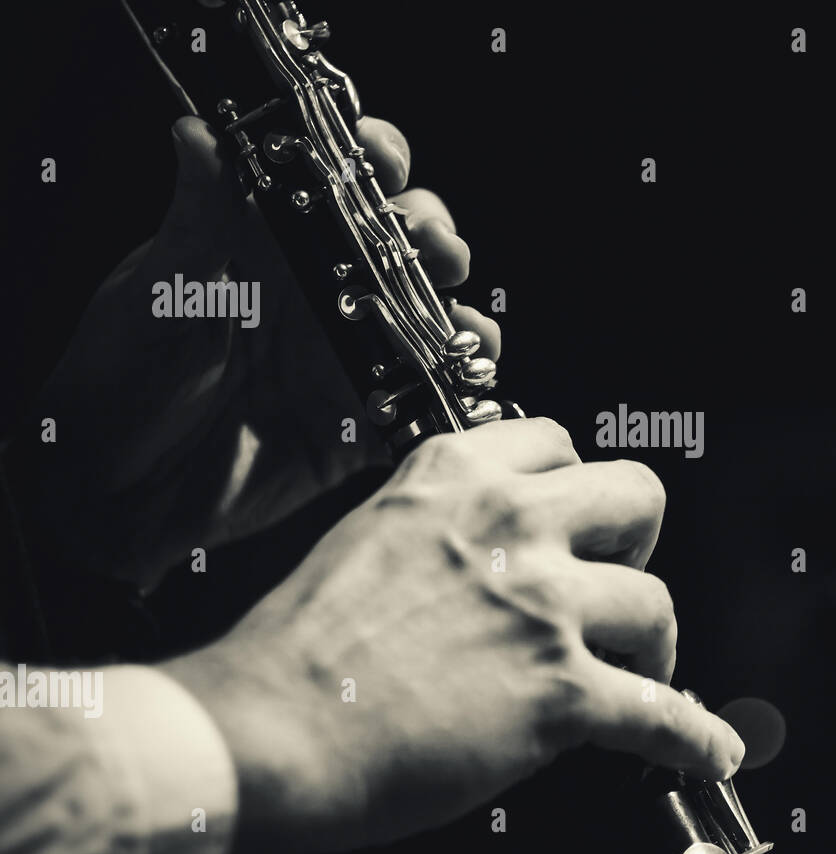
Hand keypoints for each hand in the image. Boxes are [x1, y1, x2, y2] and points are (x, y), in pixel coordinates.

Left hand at [26, 115, 499, 588]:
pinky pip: (430, 399)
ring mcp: (350, 355)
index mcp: (274, 244)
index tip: (384, 159)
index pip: (340, 181)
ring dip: (460, 307)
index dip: (375, 157)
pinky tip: (467, 376)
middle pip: (404, 242)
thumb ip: (193, 219)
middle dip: (435, 232)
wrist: (119, 488)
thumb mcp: (158, 290)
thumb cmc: (124, 375)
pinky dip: (461, 386)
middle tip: (434, 248)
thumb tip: (197, 134)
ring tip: (462, 319)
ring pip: (431, 315)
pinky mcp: (364, 422)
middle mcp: (323, 291)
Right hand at [162, 418, 744, 853]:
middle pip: (639, 497)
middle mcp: (512, 524)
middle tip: (616, 578)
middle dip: (637, 541)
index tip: (579, 521)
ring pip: (658, 603)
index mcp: (457, 475)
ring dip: (655, 644)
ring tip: (636, 671)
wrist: (267, 729)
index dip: (577, 488)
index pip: (559, 443)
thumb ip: (444, 524)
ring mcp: (544, 605)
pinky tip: (708, 748)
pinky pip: (664, 711)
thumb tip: (493, 552)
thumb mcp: (368, 535)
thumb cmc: (297, 648)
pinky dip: (694, 737)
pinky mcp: (560, 692)